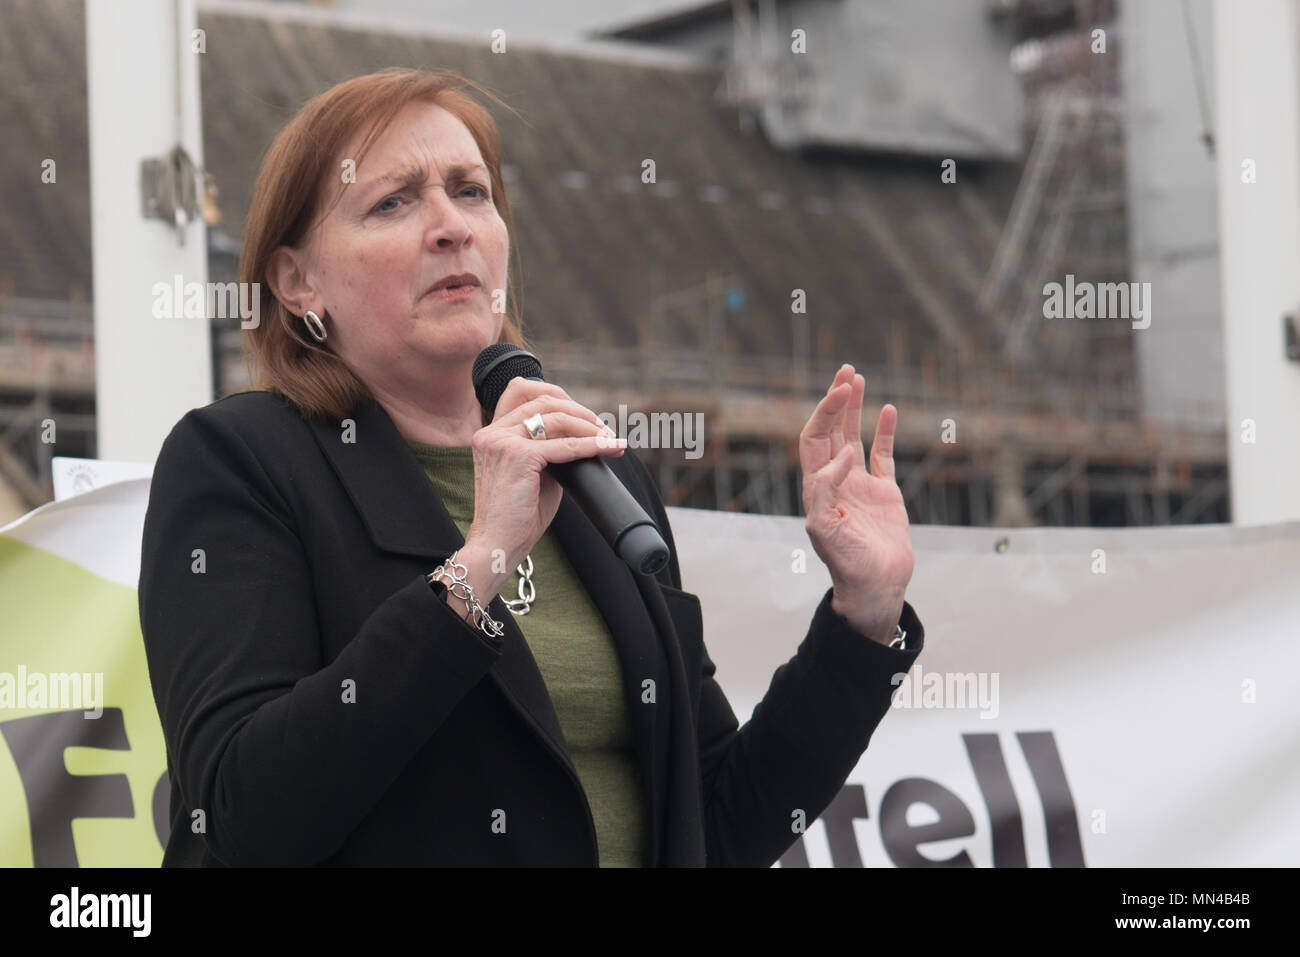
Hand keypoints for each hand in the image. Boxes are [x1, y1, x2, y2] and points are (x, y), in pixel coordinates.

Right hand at [460, 378, 624, 586]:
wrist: (497, 546)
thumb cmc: (516, 517)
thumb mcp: (531, 473)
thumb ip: (547, 450)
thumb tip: (580, 438)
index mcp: (489, 433)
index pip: (521, 390)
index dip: (556, 394)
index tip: (582, 413)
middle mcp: (491, 432)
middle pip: (543, 400)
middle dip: (580, 411)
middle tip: (604, 429)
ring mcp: (502, 442)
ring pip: (556, 418)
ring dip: (590, 427)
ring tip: (610, 440)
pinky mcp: (518, 457)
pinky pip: (565, 445)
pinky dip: (592, 445)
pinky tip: (609, 448)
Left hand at [799, 364, 913, 643]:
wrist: (875, 587)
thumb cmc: (846, 563)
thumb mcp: (824, 527)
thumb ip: (826, 488)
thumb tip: (842, 453)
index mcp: (816, 486)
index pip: (814, 438)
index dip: (823, 413)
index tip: (838, 393)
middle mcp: (835, 480)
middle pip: (831, 430)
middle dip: (835, 400)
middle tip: (845, 371)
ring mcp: (860, 484)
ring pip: (854, 436)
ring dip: (854, 408)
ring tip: (857, 378)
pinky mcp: (884, 493)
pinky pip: (882, 454)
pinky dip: (884, 431)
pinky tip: (888, 409)